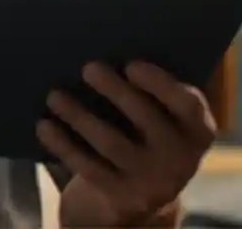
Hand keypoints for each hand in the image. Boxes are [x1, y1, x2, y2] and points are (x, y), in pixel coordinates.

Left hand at [38, 62, 215, 226]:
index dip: (160, 84)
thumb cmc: (148, 132)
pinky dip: (64, 145)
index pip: (188, 104)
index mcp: (198, 130)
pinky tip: (44, 126)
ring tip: (55, 95)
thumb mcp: (164, 115)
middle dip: (116, 92)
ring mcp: (152, 182)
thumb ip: (151, 89)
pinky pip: (88, 167)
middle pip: (146, 120)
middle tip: (88, 67)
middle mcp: (181, 159)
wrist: (142, 193)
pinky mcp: (122, 197)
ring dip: (80, 116)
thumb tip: (108, 44)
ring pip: (111, 144)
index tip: (131, 64)